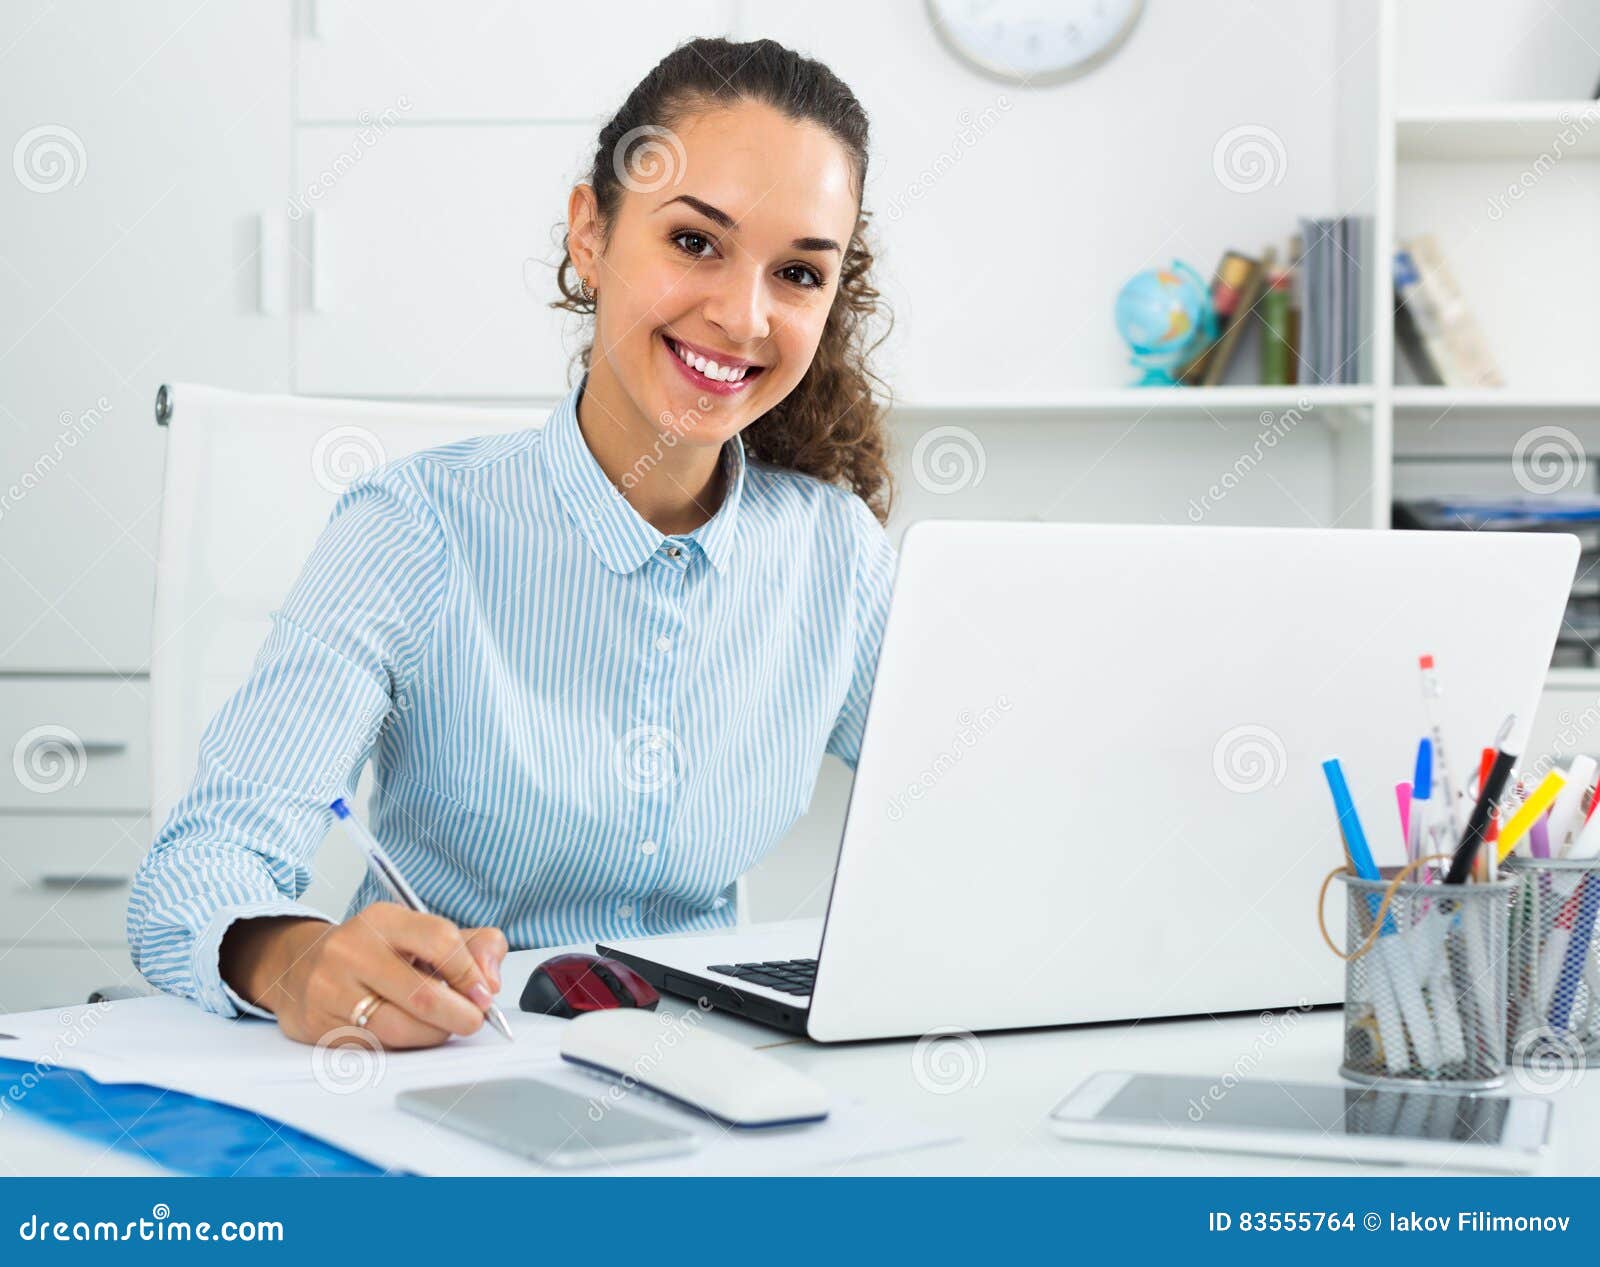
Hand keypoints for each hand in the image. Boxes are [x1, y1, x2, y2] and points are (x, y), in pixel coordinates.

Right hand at [220, 904, 508, 1047]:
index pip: (439, 940)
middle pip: (423, 995)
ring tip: (444, 1027)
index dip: (470, 972)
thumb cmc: (373, 953)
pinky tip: (410, 1033)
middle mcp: (352, 951)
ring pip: (400, 1028)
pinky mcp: (322, 1027)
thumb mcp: (420, 933)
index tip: (486, 993)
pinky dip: (405, 1045)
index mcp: (383, 920)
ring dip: (435, 1034)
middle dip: (461, 1015)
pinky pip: (377, 1047)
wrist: (300, 969)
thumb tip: (492, 980)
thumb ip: (473, 946)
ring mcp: (333, 991)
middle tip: (474, 1020)